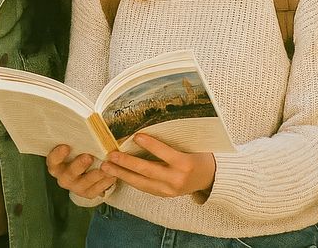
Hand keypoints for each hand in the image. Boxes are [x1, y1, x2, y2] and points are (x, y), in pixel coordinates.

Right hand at [46, 144, 117, 199]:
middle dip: (78, 166)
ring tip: (106, 166)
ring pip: (84, 184)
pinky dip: (105, 182)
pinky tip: (112, 174)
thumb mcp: (79, 144)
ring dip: (95, 175)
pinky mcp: (88, 193)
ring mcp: (76, 187)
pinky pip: (96, 190)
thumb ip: (80, 137)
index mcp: (57, 164)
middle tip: (88, 157)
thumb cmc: (83, 150)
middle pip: (68, 175)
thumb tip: (86, 122)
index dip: (57, 155)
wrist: (90, 167)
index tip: (66, 146)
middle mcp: (64, 177)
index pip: (52, 161)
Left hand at [99, 133, 215, 197]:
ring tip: (106, 167)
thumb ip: (173, 140)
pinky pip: (143, 188)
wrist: (210, 179)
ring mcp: (169, 190)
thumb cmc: (200, 157)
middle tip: (111, 155)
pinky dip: (130, 180)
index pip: (165, 153)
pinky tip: (118, 174)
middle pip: (147, 171)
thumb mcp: (193, 145)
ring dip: (122, 174)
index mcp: (185, 164)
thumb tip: (151, 123)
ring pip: (141, 183)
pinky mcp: (164, 195)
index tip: (136, 136)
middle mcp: (176, 179)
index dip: (150, 145)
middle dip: (127, 163)